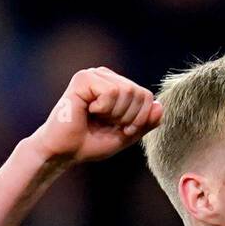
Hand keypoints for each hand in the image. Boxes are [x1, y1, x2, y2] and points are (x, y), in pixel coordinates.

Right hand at [29, 67, 162, 165]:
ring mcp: (94, 75)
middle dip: (129, 117)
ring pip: (127, 91)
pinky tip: (88, 111)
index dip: (140, 119)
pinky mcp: (83, 78)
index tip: (122, 130)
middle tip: (109, 125)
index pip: (147, 96)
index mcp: (117, 86)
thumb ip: (144, 123)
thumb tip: (160, 106)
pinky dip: (104, 109)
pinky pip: (111, 92)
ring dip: (116, 114)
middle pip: (139, 93)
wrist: (64, 151)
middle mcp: (106, 76)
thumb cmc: (91, 143)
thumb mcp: (126, 135)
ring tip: (98, 118)